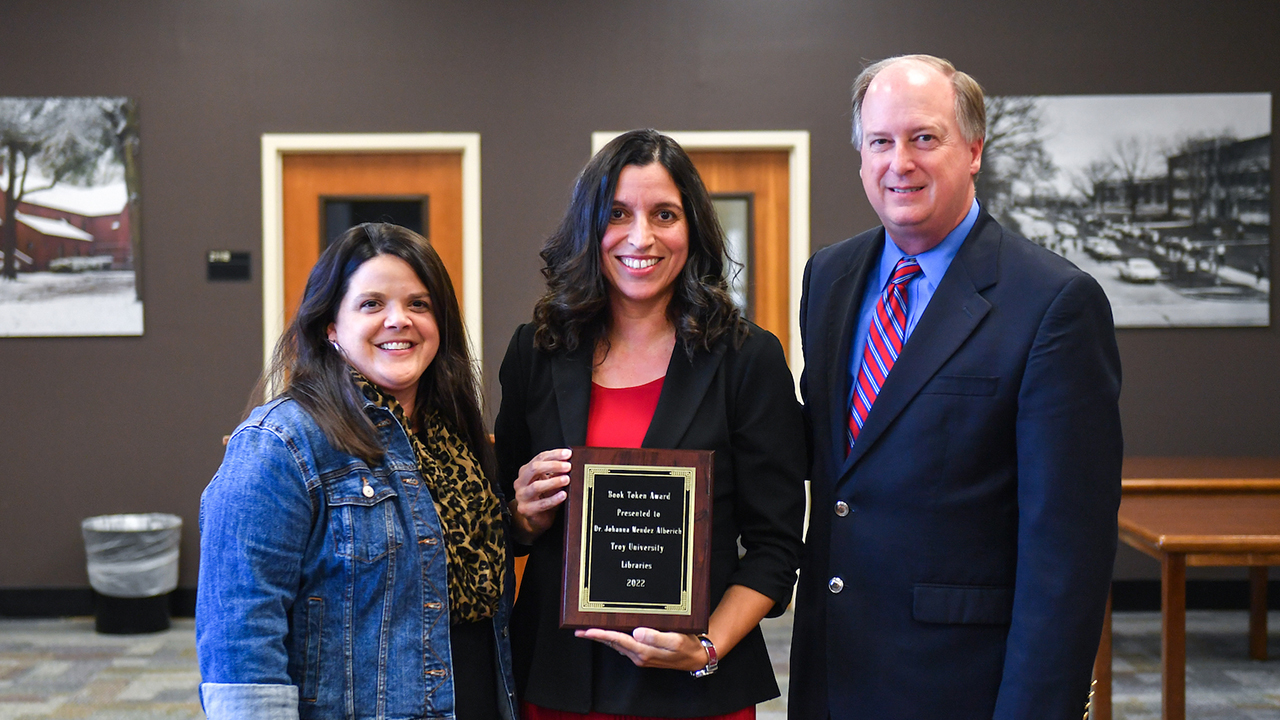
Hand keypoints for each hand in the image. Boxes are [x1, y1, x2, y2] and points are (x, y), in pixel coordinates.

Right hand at [509, 448, 571, 542]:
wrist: (536, 518)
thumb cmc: (543, 497)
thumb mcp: (550, 482)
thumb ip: (555, 473)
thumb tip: (566, 463)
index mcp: (526, 471)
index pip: (539, 458)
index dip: (554, 454)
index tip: (567, 454)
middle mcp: (521, 482)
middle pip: (535, 468)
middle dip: (553, 465)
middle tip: (568, 466)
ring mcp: (522, 496)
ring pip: (536, 486)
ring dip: (553, 482)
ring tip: (566, 479)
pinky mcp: (526, 509)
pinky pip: (541, 504)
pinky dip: (554, 499)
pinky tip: (563, 495)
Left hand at [575, 627, 707, 670]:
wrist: (697, 657)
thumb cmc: (687, 646)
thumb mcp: (675, 640)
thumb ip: (656, 637)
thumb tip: (637, 632)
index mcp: (644, 651)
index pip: (618, 640)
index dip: (601, 634)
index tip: (587, 630)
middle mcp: (639, 655)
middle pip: (613, 643)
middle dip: (596, 636)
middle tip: (578, 630)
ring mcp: (641, 655)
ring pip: (617, 645)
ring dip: (603, 638)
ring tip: (588, 631)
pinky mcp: (644, 653)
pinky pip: (624, 645)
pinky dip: (614, 638)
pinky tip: (609, 633)